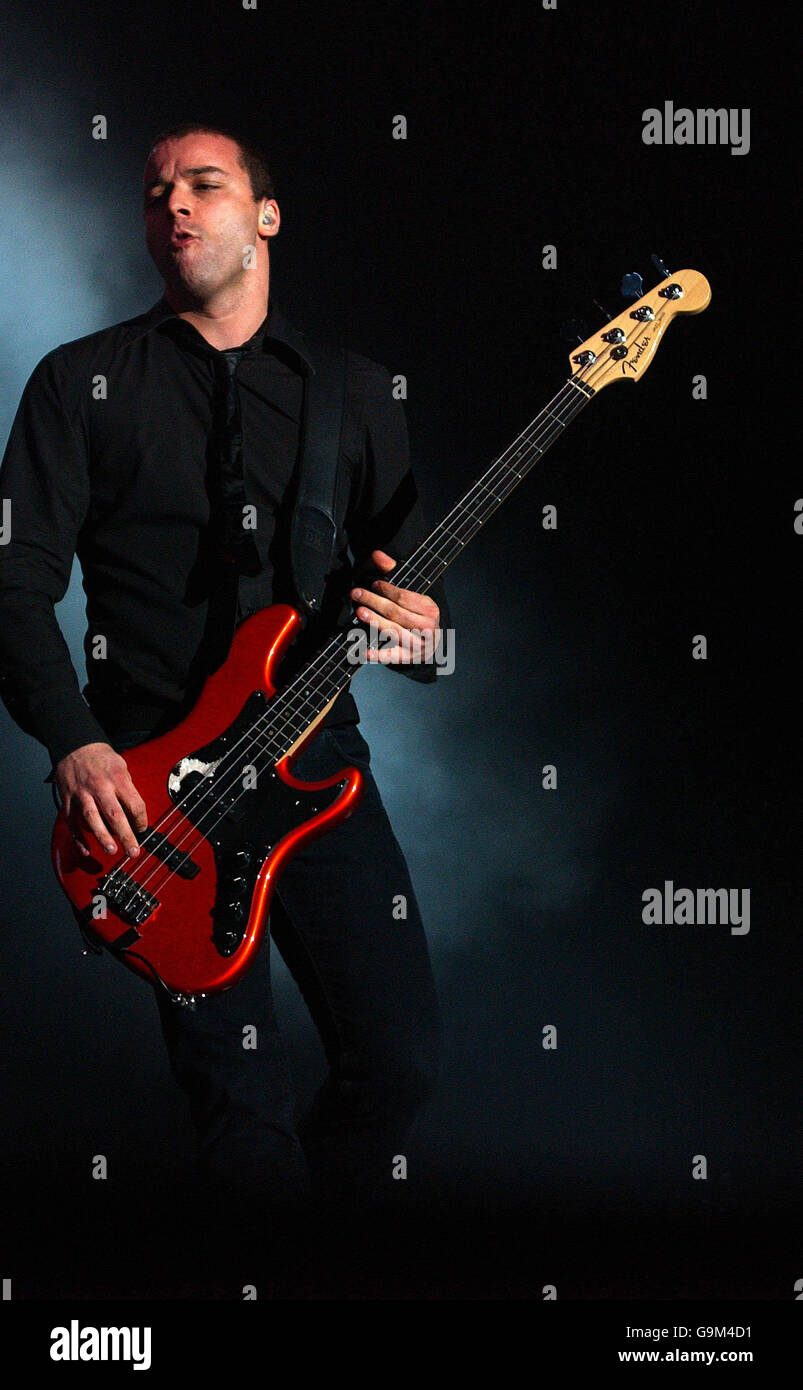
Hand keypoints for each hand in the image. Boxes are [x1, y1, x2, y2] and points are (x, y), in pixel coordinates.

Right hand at [55, 742, 147, 859]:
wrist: (75, 746)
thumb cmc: (102, 758)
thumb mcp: (122, 766)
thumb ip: (127, 788)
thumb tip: (135, 812)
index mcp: (118, 779)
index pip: (134, 804)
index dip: (141, 820)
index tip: (142, 829)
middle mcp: (100, 787)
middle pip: (114, 815)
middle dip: (125, 835)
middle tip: (133, 852)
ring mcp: (82, 794)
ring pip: (92, 819)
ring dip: (102, 837)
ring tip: (111, 851)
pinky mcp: (69, 800)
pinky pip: (72, 822)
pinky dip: (78, 838)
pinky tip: (86, 850)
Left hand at [350, 549, 439, 663]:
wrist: (431, 643)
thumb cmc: (418, 614)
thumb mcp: (412, 592)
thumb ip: (393, 572)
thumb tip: (377, 554)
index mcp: (429, 609)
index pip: (405, 598)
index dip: (388, 590)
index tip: (374, 584)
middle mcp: (426, 627)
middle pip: (396, 613)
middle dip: (374, 602)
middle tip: (357, 594)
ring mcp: (416, 644)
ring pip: (393, 631)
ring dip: (375, 622)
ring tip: (360, 612)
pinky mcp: (407, 657)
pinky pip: (391, 656)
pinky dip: (378, 655)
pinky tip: (365, 652)